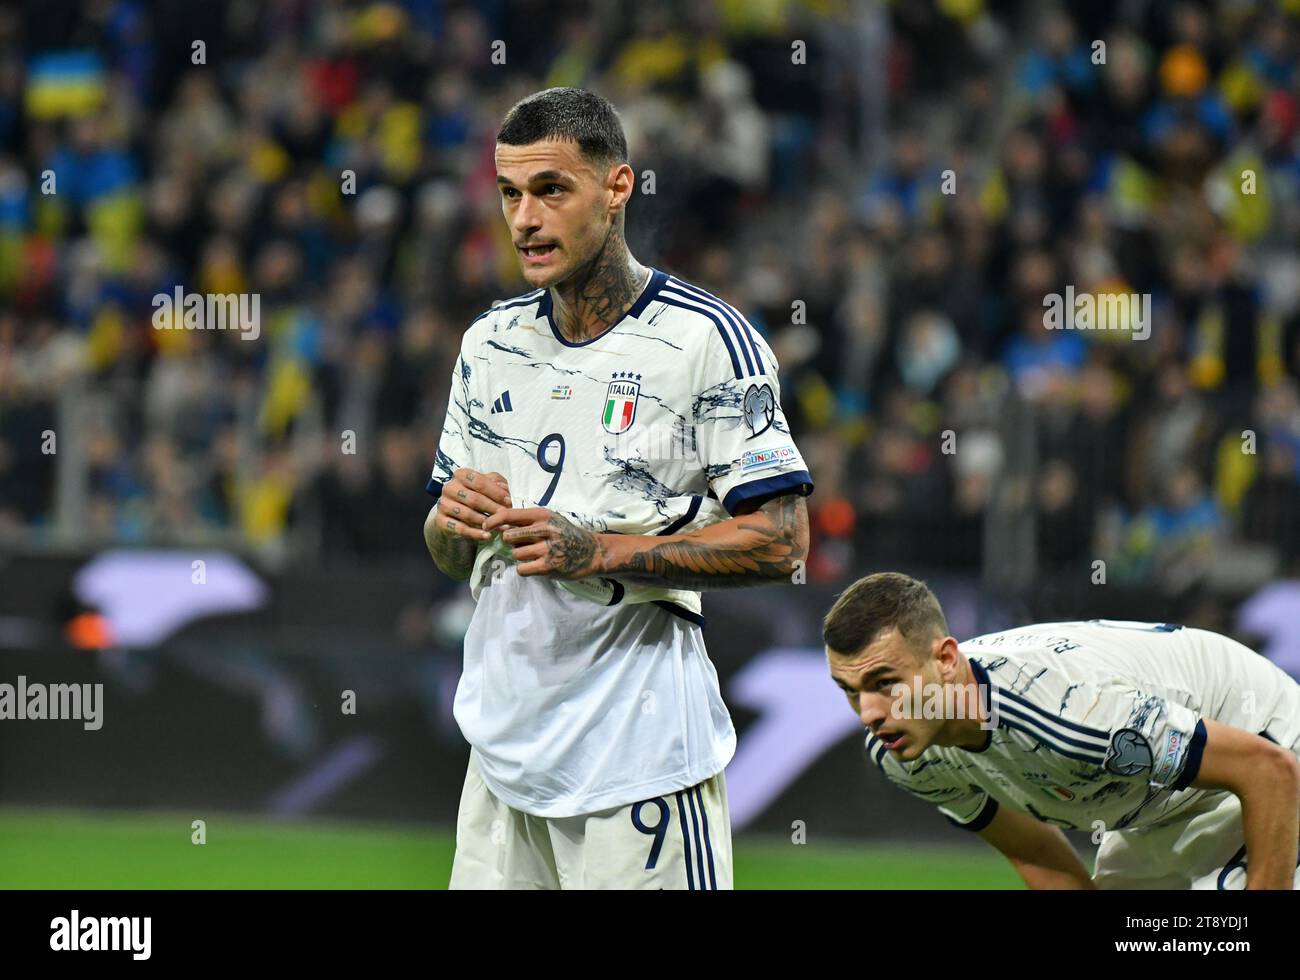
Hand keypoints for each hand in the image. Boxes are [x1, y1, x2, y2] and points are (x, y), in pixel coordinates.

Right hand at [437, 469, 511, 541]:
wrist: (456, 514)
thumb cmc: (476, 496)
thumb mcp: (488, 486)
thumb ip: (497, 483)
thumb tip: (504, 489)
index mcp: (461, 475)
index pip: (479, 482)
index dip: (496, 492)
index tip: (509, 501)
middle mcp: (449, 488)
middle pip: (474, 499)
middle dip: (492, 508)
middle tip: (506, 516)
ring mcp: (443, 504)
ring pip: (467, 514)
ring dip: (486, 522)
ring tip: (501, 527)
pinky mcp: (441, 521)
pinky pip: (460, 528)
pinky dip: (475, 534)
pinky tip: (487, 536)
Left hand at [482, 507, 603, 577]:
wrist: (592, 552)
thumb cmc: (566, 534)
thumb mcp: (550, 520)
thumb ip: (527, 521)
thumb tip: (498, 524)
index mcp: (542, 515)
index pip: (509, 514)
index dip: (493, 520)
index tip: (486, 526)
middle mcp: (545, 529)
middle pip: (509, 536)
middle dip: (511, 542)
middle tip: (522, 544)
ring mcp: (547, 549)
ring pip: (515, 554)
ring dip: (521, 556)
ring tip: (535, 555)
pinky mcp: (548, 567)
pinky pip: (522, 569)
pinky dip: (525, 569)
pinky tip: (536, 565)